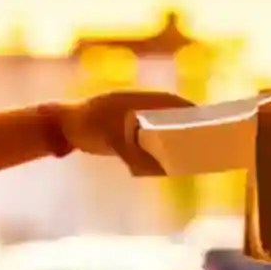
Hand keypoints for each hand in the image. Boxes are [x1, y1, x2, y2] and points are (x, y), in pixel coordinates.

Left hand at [65, 90, 194, 158]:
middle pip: (170, 117)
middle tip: (206, 143)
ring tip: (192, 156)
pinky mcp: (125, 135)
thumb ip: (132, 152)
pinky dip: (159, 150)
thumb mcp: (110, 139)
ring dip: (173, 142)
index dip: (191, 111)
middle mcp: (138, 108)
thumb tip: (156, 169)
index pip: (171, 103)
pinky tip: (169, 163)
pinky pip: (148, 141)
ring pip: (160, 130)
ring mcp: (132, 121)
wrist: (61, 127)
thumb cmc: (85, 125)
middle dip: (186, 129)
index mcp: (138, 100)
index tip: (209, 121)